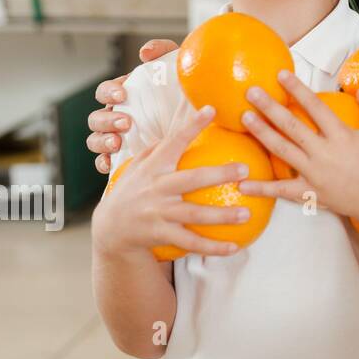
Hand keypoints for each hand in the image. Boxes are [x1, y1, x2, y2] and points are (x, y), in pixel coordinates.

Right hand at [87, 39, 178, 173]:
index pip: (104, 91)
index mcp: (124, 95)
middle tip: (126, 123)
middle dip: (106, 120)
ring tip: (117, 143)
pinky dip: (103, 163)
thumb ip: (162, 50)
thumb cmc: (184, 90)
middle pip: (96, 119)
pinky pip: (105, 162)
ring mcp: (118, 138)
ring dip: (102, 141)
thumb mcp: (176, 66)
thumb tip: (145, 53)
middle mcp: (116, 116)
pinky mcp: (124, 157)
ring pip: (96, 140)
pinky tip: (110, 164)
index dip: (108, 92)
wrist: (203, 118)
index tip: (123, 95)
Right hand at [92, 103, 250, 259]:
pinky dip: (212, 247)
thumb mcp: (138, 166)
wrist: (110, 229)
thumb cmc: (133, 190)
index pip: (173, 142)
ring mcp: (158, 213)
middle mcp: (156, 189)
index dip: (191, 126)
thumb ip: (159, 148)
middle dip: (219, 174)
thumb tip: (187, 124)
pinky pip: (190, 242)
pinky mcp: (161, 235)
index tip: (211, 110)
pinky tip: (235, 247)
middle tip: (246, 169)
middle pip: (191, 180)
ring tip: (247, 214)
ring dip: (222, 216)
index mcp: (153, 167)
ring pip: (194, 215)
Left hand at [239, 71, 358, 230]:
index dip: (297, 89)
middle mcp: (323, 152)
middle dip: (269, 107)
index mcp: (341, 135)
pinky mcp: (310, 193)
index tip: (281, 75)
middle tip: (251, 92)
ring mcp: (314, 174)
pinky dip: (262, 189)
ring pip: (282, 150)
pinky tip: (242, 184)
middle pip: (291, 125)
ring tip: (245, 118)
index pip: (315, 106)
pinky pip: (282, 191)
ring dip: (262, 133)